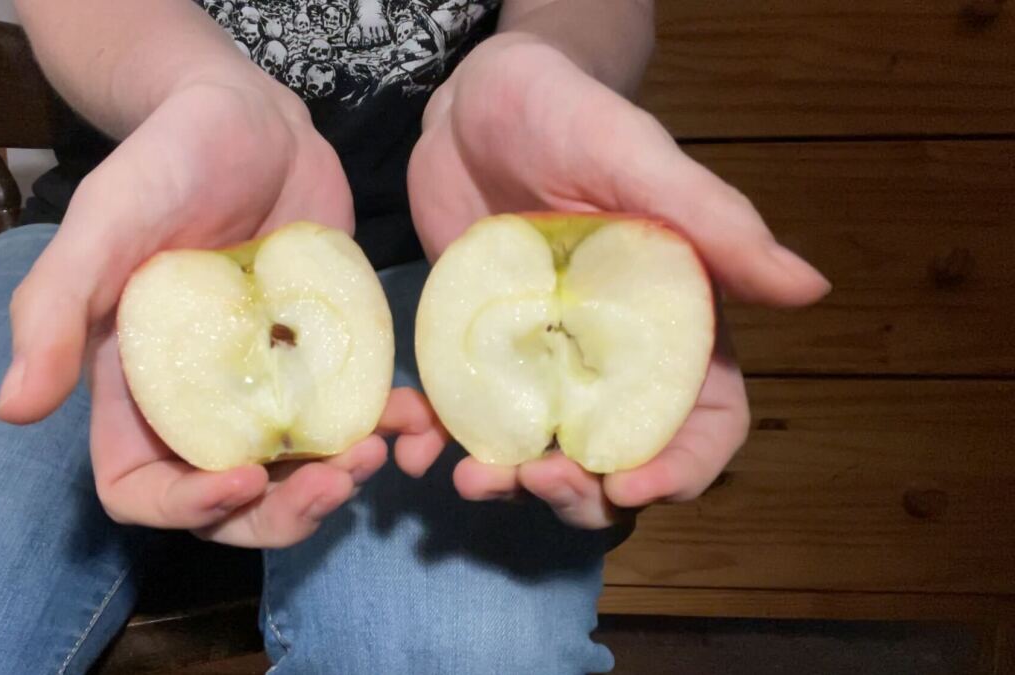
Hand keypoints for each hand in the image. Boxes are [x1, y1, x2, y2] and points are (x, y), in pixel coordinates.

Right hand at [0, 80, 431, 546]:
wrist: (247, 118)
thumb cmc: (162, 163)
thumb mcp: (102, 225)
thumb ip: (53, 309)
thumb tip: (12, 411)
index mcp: (135, 388)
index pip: (142, 490)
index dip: (187, 508)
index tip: (244, 481)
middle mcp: (202, 401)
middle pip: (234, 503)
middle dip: (285, 512)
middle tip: (340, 476)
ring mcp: (269, 383)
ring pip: (300, 471)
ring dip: (342, 479)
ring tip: (383, 445)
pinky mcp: (324, 356)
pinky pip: (354, 413)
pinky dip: (386, 425)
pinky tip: (414, 413)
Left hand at [404, 37, 830, 527]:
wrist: (474, 102)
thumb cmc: (569, 113)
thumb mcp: (638, 160)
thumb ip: (716, 225)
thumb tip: (810, 289)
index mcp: (672, 324)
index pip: (705, 424)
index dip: (680, 470)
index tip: (628, 486)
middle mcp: (610, 355)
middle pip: (615, 460)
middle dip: (581, 492)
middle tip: (531, 480)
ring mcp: (540, 358)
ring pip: (535, 453)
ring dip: (507, 484)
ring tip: (464, 478)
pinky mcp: (479, 350)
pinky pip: (464, 416)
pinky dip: (440, 445)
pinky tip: (410, 448)